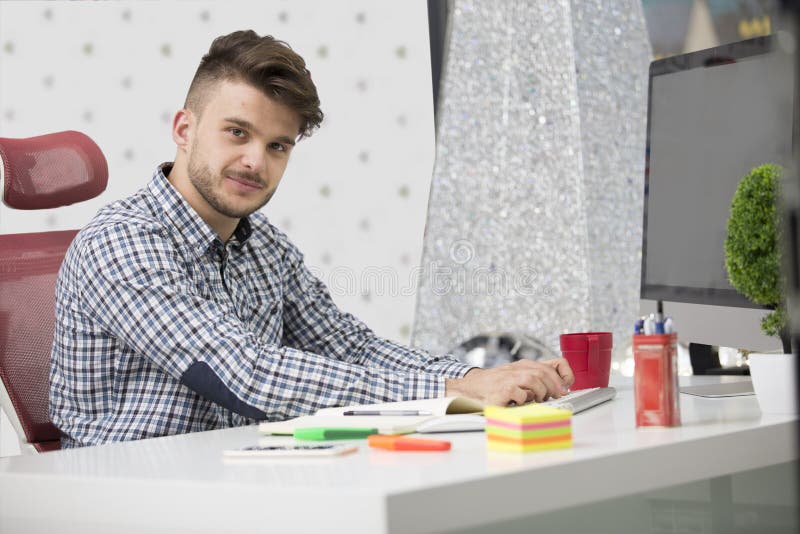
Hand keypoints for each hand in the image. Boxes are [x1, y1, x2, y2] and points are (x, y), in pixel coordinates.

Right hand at [445, 358, 573, 405]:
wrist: (471, 388)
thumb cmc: (495, 384)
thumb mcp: (516, 376)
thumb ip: (535, 378)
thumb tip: (560, 388)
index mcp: (524, 365)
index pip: (554, 363)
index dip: (565, 374)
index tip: (567, 386)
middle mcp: (517, 369)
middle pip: (544, 372)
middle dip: (553, 386)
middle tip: (555, 397)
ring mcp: (509, 378)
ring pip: (534, 380)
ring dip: (540, 392)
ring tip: (537, 399)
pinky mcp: (503, 390)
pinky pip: (521, 395)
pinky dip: (524, 400)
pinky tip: (519, 402)